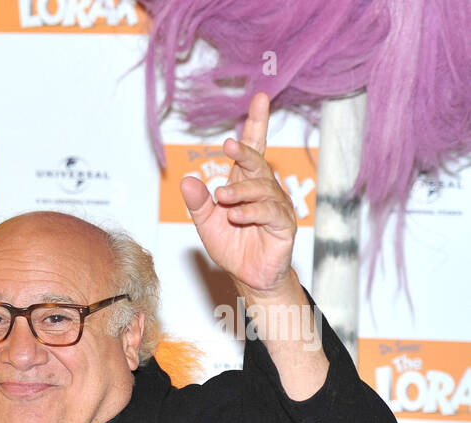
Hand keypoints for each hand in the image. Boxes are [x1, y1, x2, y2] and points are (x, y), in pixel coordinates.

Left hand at [180, 92, 298, 297]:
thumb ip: (198, 203)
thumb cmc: (232, 246)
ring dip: (241, 190)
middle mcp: (264, 189)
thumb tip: (186, 180)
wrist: (249, 276)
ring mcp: (277, 206)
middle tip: (229, 144)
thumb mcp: (207, 224)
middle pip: (258, 163)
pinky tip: (236, 215)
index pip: (253, 149)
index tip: (258, 99)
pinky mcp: (284, 225)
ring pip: (262, 189)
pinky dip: (251, 212)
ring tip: (222, 197)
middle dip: (245, 151)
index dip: (256, 124)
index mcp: (246, 183)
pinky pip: (269, 213)